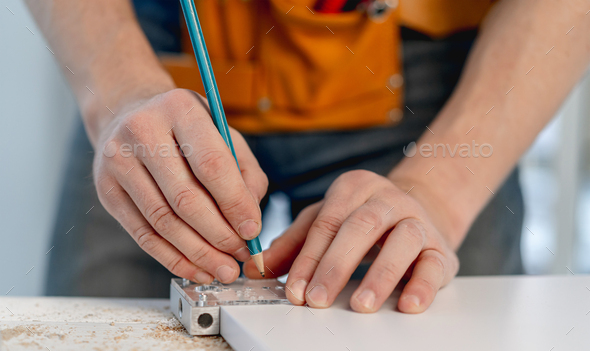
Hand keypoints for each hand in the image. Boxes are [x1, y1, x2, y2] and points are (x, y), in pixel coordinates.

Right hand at [94, 89, 267, 283]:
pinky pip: (142, 233)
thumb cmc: (187, 128)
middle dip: (218, 235)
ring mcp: (118, 161)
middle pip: (185, 198)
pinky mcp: (106, 190)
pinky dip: (172, 258)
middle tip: (240, 257)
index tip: (253, 231)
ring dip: (198, 253)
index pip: (211, 165)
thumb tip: (249, 220)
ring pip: (163, 221)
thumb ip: (246, 173)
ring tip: (223, 269)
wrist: (129, 113)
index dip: (235, 203)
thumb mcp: (223, 134)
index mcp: (180, 109)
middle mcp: (142, 131)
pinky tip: (196, 269)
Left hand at [244, 170, 458, 312]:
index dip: (308, 258)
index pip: (327, 222)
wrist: (419, 210)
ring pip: (402, 241)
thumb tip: (257, 268)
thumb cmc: (363, 219)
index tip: (294, 290)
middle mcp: (388, 199)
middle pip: (361, 226)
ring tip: (361, 305)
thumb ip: (293, 244)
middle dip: (336, 265)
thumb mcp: (325, 222)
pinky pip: (434, 263)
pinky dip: (423, 285)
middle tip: (318, 299)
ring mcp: (417, 220)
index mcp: (353, 188)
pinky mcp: (441, 247)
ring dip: (380, 275)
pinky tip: (408, 304)